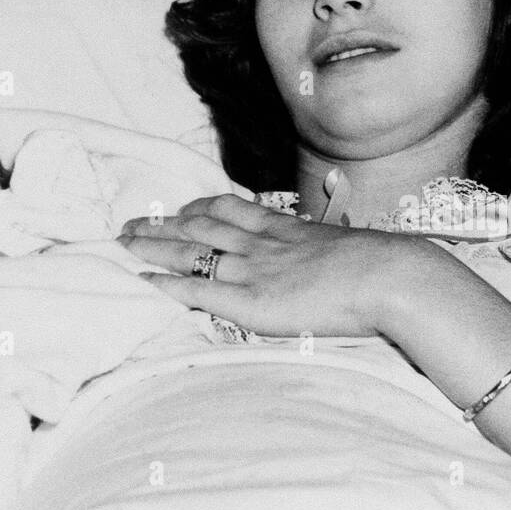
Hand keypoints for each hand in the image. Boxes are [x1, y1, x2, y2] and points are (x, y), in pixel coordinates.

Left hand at [119, 193, 416, 337]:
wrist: (386, 276)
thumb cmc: (377, 268)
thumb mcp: (344, 249)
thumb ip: (323, 254)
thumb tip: (329, 264)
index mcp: (283, 228)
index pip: (229, 208)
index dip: (198, 208)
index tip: (179, 209)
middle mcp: (260, 243)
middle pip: (198, 224)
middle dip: (161, 224)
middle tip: (131, 224)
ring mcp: (252, 270)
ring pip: (189, 251)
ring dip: (152, 246)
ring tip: (124, 244)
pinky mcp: (249, 301)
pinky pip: (197, 289)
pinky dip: (167, 284)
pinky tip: (144, 280)